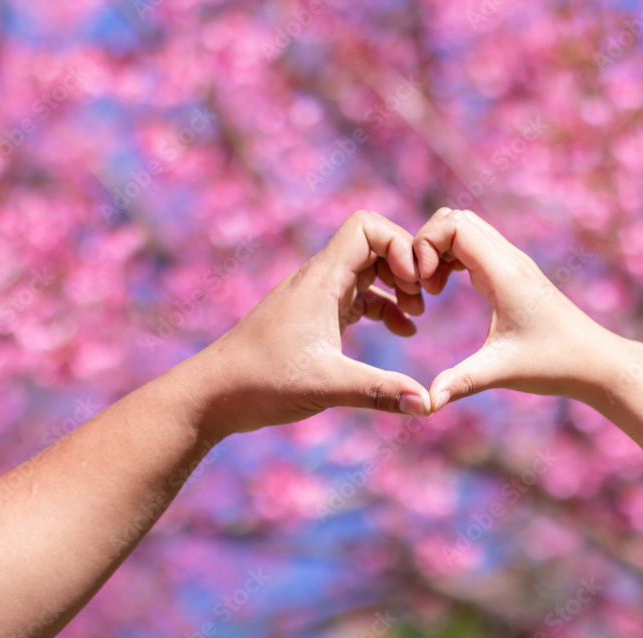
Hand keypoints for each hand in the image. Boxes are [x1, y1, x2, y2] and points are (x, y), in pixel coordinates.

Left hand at [184, 210, 431, 434]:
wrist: (213, 393)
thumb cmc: (261, 381)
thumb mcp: (328, 385)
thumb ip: (380, 391)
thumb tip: (429, 404)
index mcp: (321, 280)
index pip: (367, 227)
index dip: (400, 245)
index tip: (414, 284)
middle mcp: (319, 280)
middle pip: (374, 244)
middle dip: (405, 266)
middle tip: (422, 302)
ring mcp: (317, 297)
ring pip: (367, 270)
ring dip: (396, 286)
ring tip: (416, 316)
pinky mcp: (315, 316)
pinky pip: (359, 297)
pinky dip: (383, 307)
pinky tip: (401, 331)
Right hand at [412, 208, 630, 410]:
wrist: (595, 362)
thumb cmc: (554, 364)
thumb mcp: (502, 372)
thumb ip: (461, 382)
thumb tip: (426, 404)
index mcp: (505, 272)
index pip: (453, 225)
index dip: (426, 245)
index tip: (423, 284)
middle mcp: (509, 258)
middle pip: (455, 218)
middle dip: (427, 243)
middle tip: (422, 285)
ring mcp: (512, 262)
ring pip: (464, 227)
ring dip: (438, 249)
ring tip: (431, 288)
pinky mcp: (512, 272)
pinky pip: (474, 244)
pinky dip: (451, 256)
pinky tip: (446, 288)